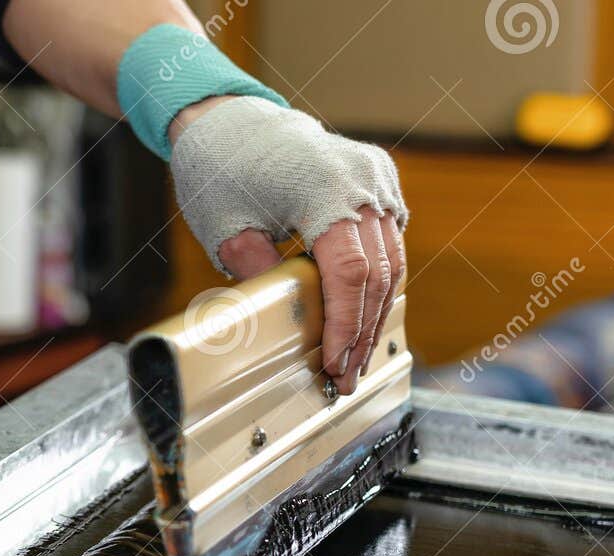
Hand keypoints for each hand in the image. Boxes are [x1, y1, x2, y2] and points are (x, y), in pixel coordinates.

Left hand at [168, 96, 407, 393]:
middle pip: (378, 274)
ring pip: (392, 261)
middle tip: (346, 378)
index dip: (346, 326)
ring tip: (356, 359)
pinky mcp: (380, 180)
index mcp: (323, 188)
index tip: (336, 365)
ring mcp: (377, 178)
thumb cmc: (222, 170)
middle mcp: (362, 180)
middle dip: (363, 332)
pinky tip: (363, 319)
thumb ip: (258, 276)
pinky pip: (390, 240)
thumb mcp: (226, 230)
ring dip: (375, 314)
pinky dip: (379, 283)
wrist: (233, 119)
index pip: (349, 272)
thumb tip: (290, 326)